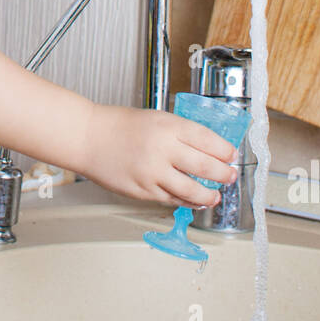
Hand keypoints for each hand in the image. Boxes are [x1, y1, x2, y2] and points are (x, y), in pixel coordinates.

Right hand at [76, 103, 239, 209]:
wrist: (87, 138)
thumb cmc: (118, 125)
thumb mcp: (155, 118)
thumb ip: (179, 133)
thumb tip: (206, 148)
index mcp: (168, 127)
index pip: (207, 140)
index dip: (224, 150)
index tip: (232, 155)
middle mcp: (163, 150)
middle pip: (205, 166)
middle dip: (224, 174)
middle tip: (230, 176)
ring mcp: (152, 173)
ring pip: (191, 190)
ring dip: (209, 195)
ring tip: (216, 195)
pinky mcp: (142, 191)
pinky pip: (171, 200)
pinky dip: (186, 201)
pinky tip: (193, 200)